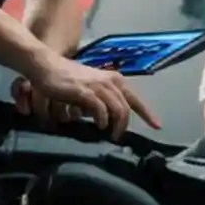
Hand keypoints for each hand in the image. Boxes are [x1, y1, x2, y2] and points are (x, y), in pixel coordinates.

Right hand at [22, 53, 161, 139]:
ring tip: (109, 134)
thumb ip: (101, 100)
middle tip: (117, 137)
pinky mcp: (85, 91)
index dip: (147, 113)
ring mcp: (97, 85)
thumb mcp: (90, 87)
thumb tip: (106, 119)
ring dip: (116, 125)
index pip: (135, 99)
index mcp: (113, 80)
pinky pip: (100, 109)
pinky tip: (99, 125)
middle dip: (125, 125)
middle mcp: (109, 81)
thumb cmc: (67, 78)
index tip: (157, 125)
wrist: (47, 67)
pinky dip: (102, 119)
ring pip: (118, 109)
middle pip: (127, 108)